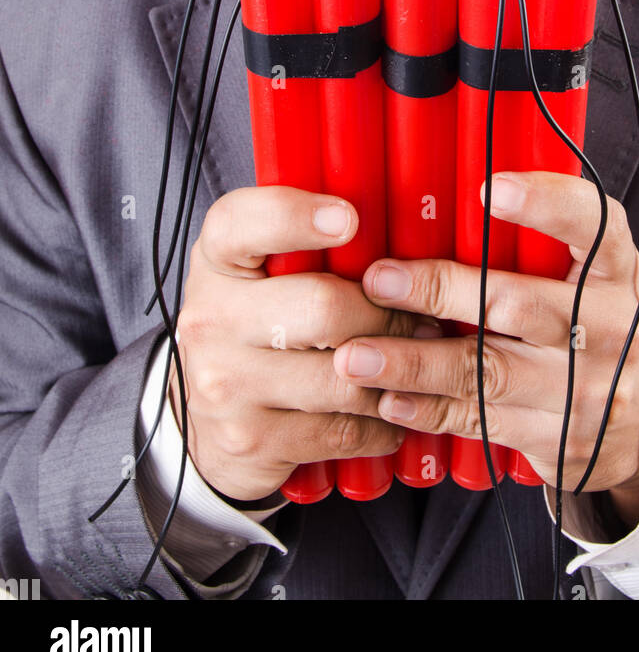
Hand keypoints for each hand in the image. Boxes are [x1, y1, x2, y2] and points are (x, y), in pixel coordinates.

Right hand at [168, 185, 424, 500]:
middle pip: (322, 307)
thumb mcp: (259, 270)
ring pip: (342, 376)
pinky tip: (390, 408)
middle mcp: (211, 318)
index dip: (297, 217)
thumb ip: (302, 241)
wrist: (204, 422)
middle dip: (386, 315)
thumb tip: (392, 213)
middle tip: (421, 318)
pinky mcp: (251, 439)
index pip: (242, 223)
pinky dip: (380, 422)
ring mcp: (226, 385)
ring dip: (395, 372)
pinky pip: (342, 428)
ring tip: (417, 362)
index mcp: (216, 260)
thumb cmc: (255, 325)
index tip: (349, 218)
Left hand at [332, 171, 638, 527]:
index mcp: (616, 269)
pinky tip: (387, 399)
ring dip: (416, 363)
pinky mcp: (557, 438)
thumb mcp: (596, 272)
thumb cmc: (599, 322)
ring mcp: (584, 389)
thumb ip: (546, 238)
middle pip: (520, 305)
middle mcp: (607, 326)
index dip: (545, 204)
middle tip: (380, 279)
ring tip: (356, 355)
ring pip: (490, 372)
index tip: (491, 188)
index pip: (592, 226)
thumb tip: (451, 185)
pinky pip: (482, 421)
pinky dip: (429, 410)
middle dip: (442, 291)